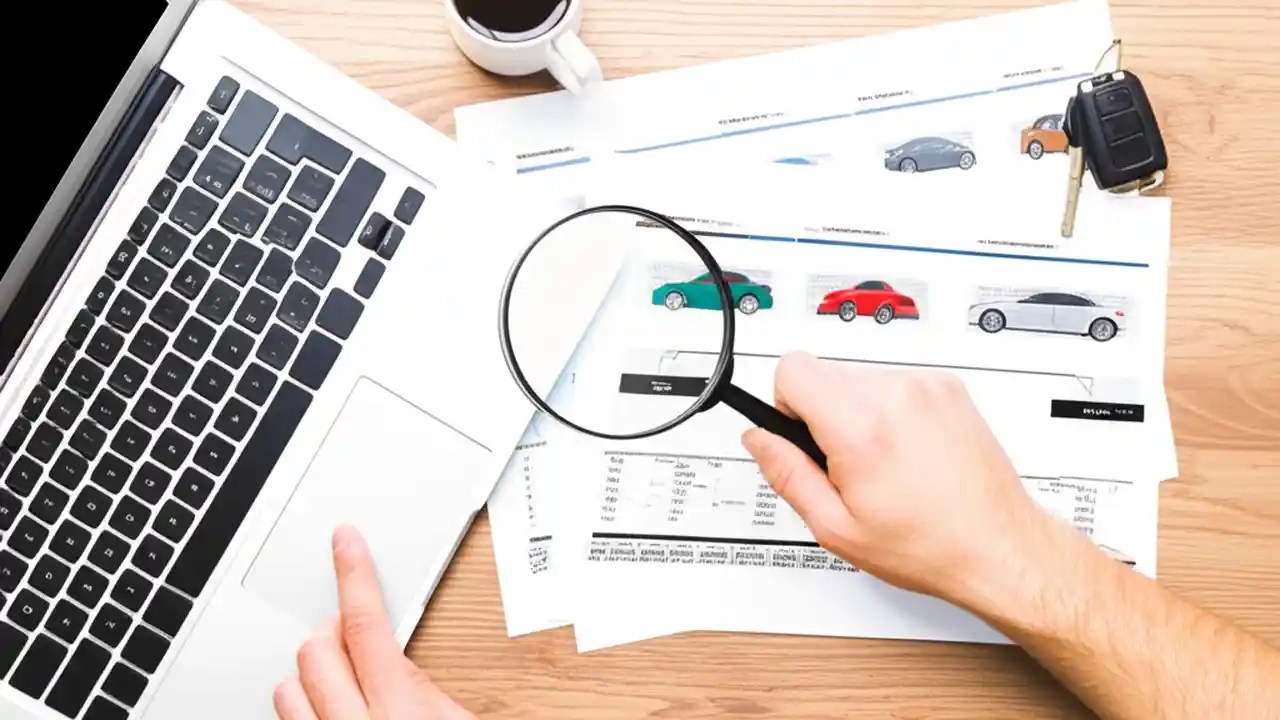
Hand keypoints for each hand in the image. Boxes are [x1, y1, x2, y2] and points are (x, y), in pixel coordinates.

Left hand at [274, 526, 474, 719]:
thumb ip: (434, 684)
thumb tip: (431, 653)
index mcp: (401, 708)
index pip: (364, 623)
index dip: (353, 575)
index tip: (347, 544)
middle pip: (317, 651)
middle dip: (334, 633)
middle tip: (357, 637)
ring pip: (287, 690)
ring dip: (312, 675)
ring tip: (339, 679)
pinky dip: (302, 705)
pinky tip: (326, 707)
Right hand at [742, 352, 1062, 610]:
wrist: (998, 545)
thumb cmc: (929, 544)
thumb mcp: (837, 527)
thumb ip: (787, 475)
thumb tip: (759, 440)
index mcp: (860, 429)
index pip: (792, 370)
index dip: (785, 403)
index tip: (800, 433)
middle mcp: (895, 395)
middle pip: (824, 372)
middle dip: (822, 413)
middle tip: (845, 463)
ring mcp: (926, 387)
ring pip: (859, 376)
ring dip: (857, 411)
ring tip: (881, 462)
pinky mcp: (948, 387)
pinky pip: (895, 382)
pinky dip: (890, 410)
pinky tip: (906, 451)